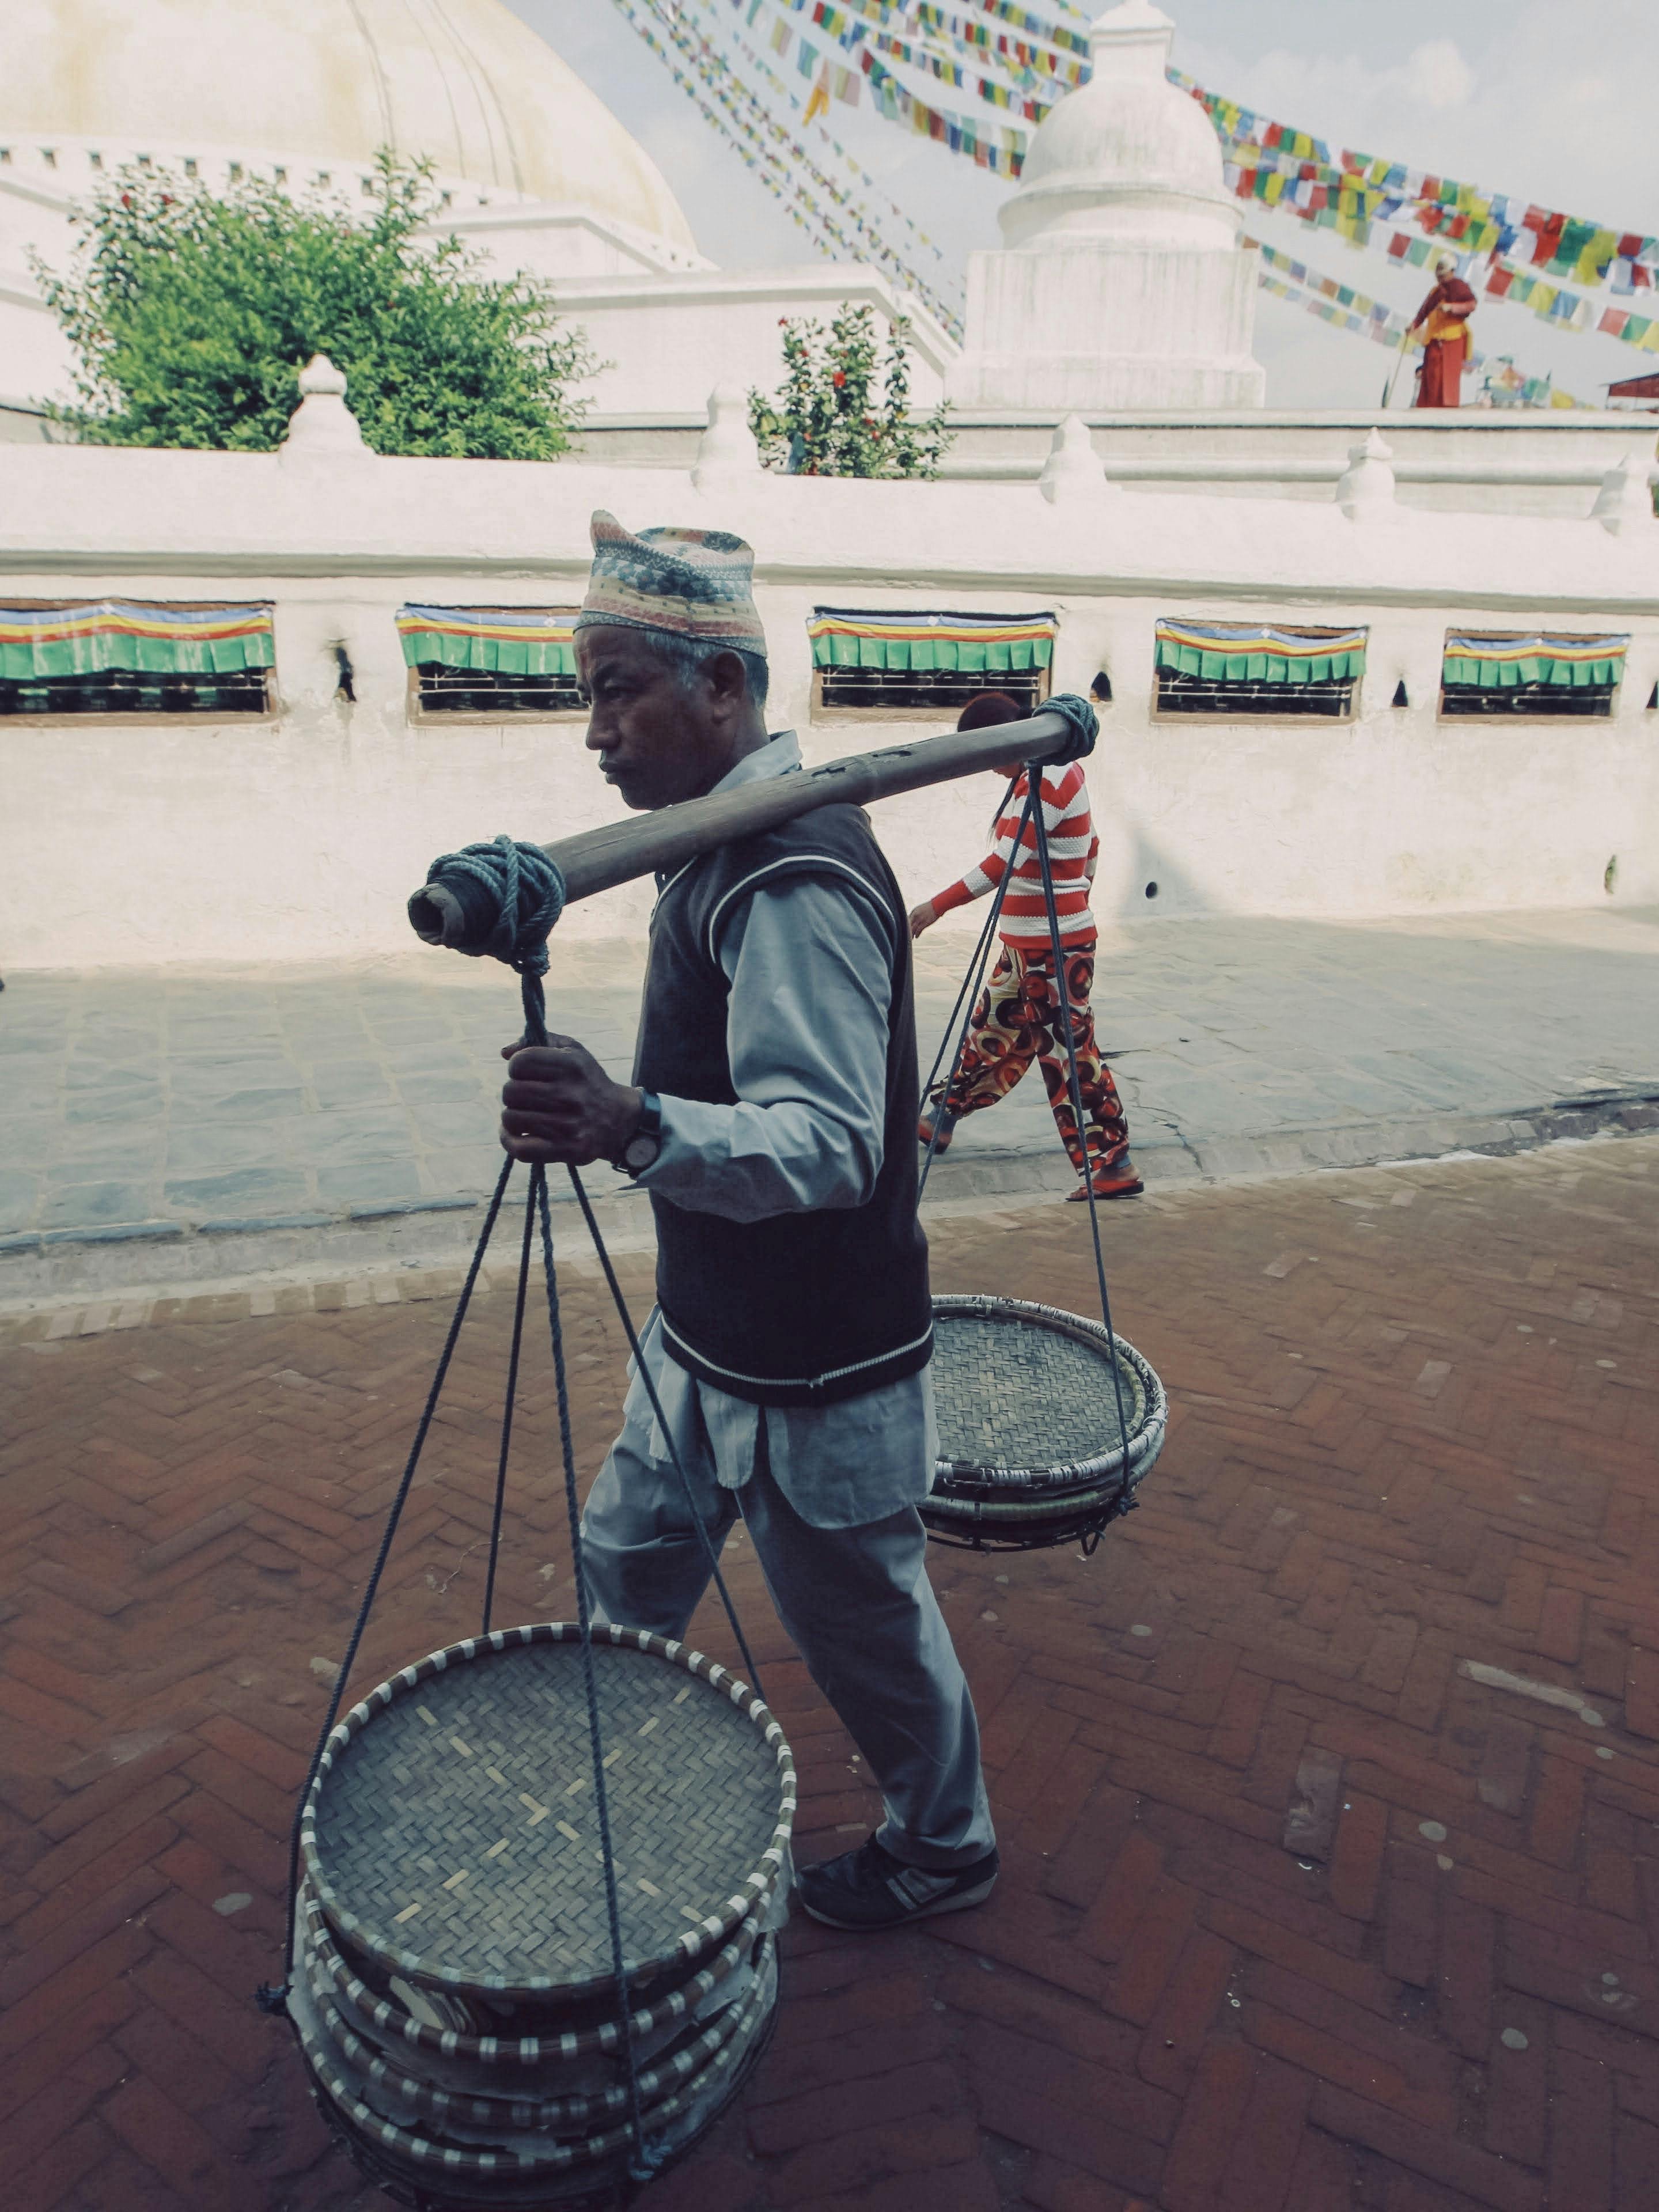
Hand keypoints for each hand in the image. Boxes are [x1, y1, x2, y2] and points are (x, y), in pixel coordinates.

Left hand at [499, 1037, 641, 1166]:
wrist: (619, 1120)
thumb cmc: (587, 1082)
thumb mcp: (573, 1051)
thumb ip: (537, 1042)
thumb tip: (505, 1052)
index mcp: (572, 1065)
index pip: (519, 1063)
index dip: (516, 1068)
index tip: (526, 1074)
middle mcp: (570, 1094)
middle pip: (510, 1092)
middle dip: (513, 1093)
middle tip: (527, 1097)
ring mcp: (567, 1125)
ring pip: (510, 1118)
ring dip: (512, 1117)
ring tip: (525, 1115)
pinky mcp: (565, 1149)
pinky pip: (519, 1148)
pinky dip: (509, 1141)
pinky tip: (514, 1134)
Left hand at [908, 901, 937, 938]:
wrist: (937, 905)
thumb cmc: (930, 907)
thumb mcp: (920, 908)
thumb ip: (916, 913)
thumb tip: (914, 918)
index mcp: (914, 911)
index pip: (907, 919)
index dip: (906, 925)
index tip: (905, 929)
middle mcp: (915, 916)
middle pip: (908, 925)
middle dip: (907, 931)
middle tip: (906, 935)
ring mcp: (920, 920)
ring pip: (913, 929)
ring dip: (911, 934)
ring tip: (911, 938)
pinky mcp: (924, 923)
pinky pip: (919, 930)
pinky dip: (917, 934)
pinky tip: (916, 937)